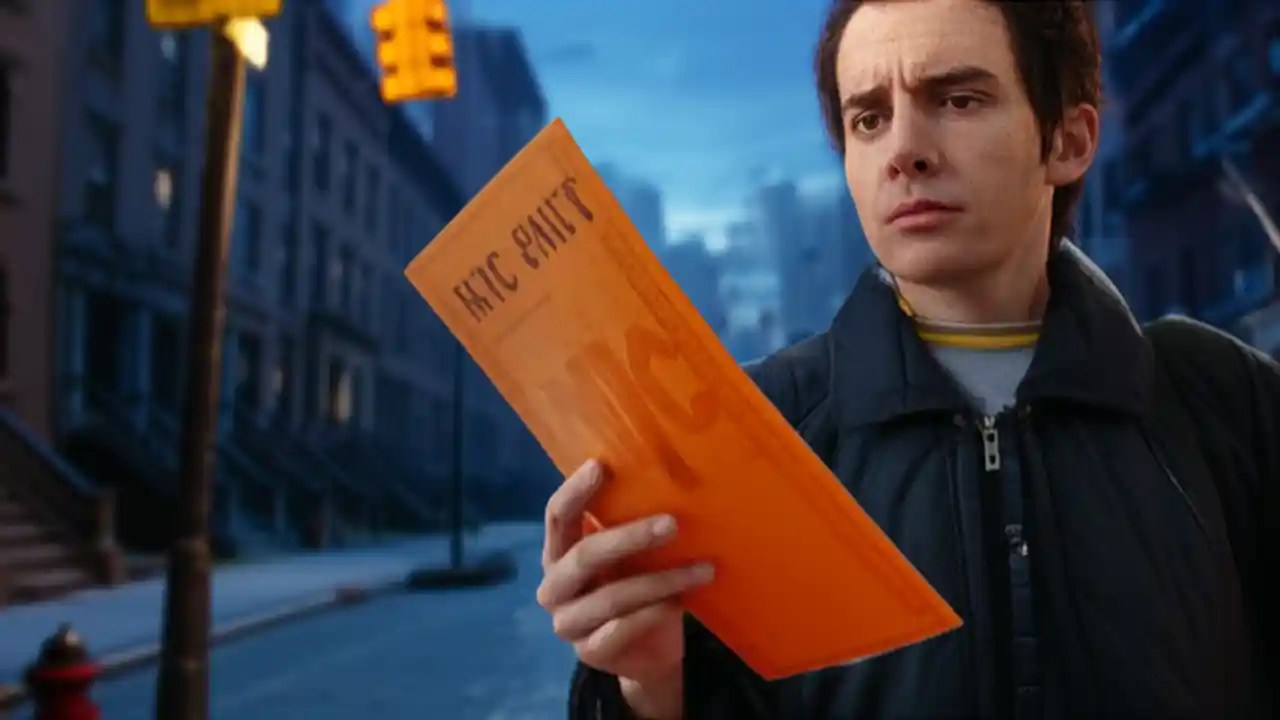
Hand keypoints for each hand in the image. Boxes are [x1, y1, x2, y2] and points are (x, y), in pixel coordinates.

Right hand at [537, 460, 713, 712]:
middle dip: (630, 537)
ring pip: (612, 597)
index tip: (600, 465)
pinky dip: (655, 613)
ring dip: (662, 580)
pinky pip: (622, 628)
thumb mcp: (631, 556)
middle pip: (585, 556)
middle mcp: (553, 587)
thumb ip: (628, 526)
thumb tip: (669, 476)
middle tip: (673, 523)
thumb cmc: (637, 588)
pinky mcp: (589, 652)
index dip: (575, 491)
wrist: (647, 654)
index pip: (557, 516)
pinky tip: (682, 601)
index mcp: (557, 554)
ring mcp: (568, 623)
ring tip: (704, 569)